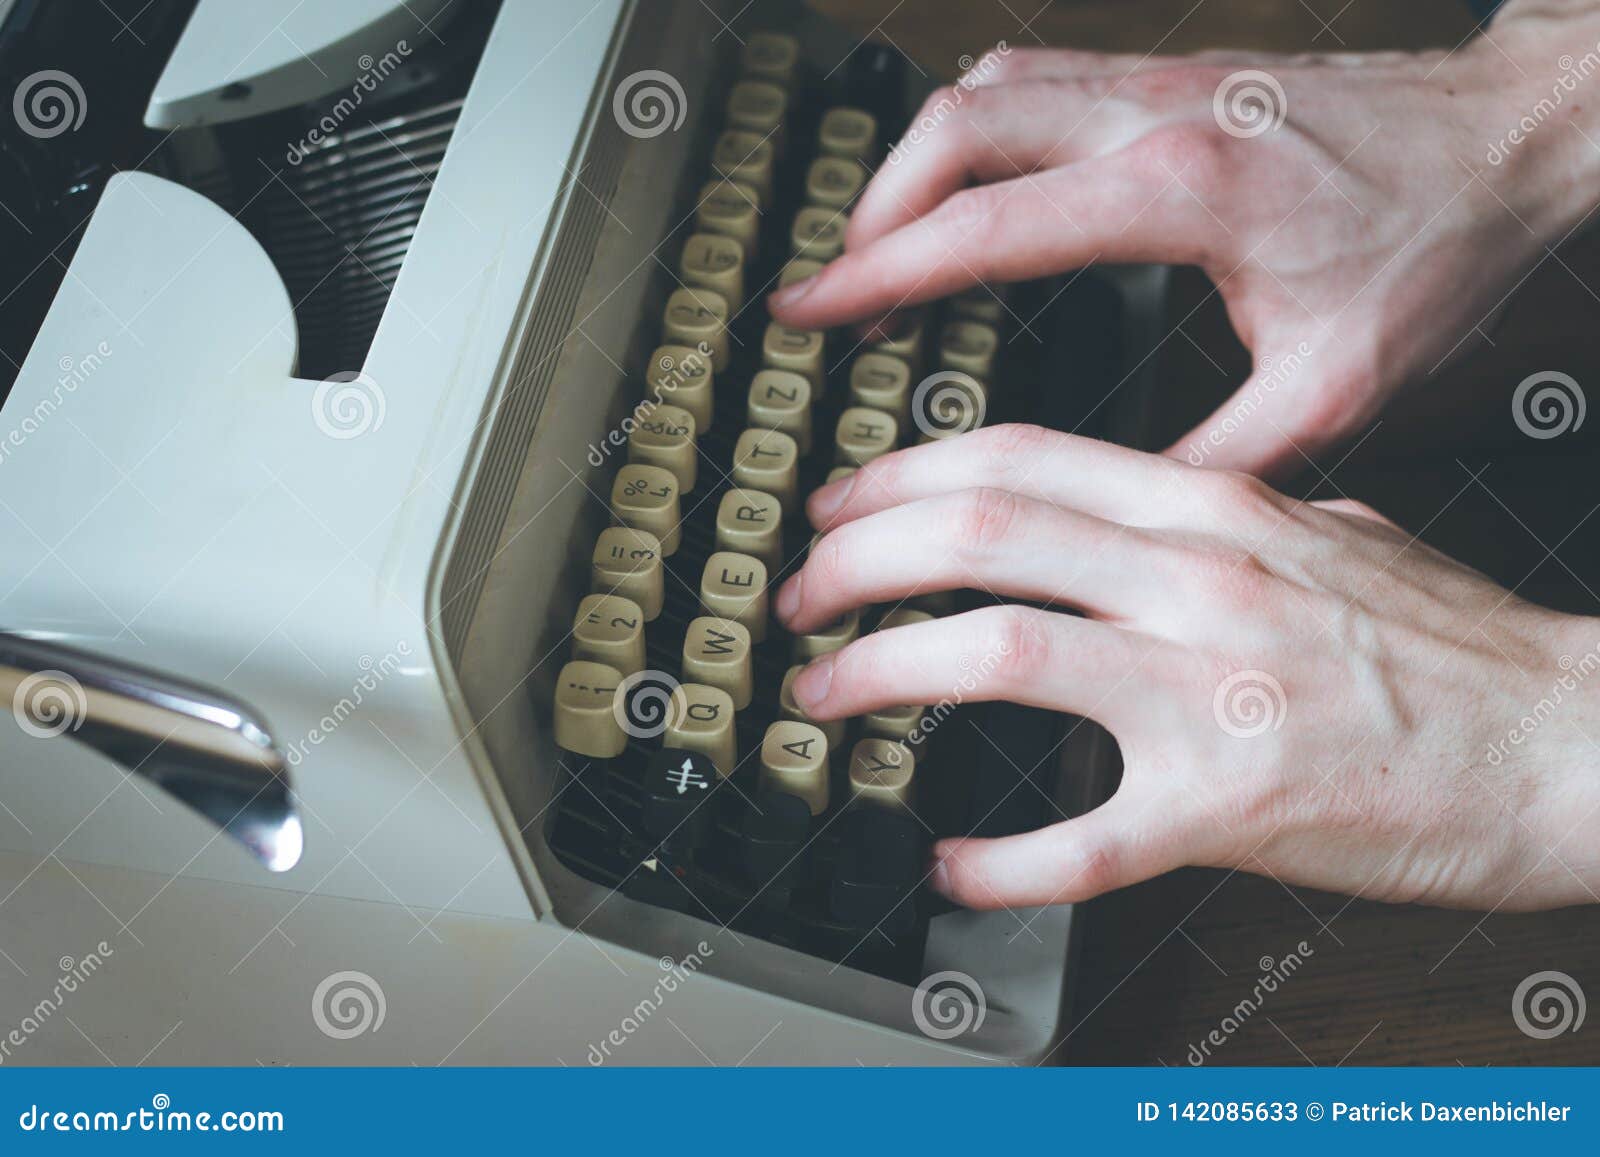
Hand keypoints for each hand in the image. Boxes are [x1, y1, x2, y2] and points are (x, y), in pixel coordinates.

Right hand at [768, 3, 1599, 476]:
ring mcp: (1161, 80)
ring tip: (884, 236)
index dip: (878, 273)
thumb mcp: (1333, 387)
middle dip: (873, 207)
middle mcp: (1154, 114)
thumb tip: (1125, 519)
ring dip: (917, 157)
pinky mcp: (1177, 72)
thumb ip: (1216, 461)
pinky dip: (978, 123)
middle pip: (956, 127)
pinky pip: (1037, 72)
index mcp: (1179, 191)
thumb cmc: (1438, 245)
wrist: (1515, 139)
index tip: (812, 308)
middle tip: (833, 283)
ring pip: (988, 84)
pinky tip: (975, 172)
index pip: (982, 224)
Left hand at [773, 425, 1599, 910]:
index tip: (835, 508)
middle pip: (975, 532)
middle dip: (851, 560)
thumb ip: (1224, 514)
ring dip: (881, 674)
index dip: (894, 478)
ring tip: (825, 700)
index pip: (1013, 458)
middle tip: (798, 601)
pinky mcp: (1234, 806)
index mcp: (1211, 509)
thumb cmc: (1457, 647)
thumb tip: (1146, 507)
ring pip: (994, 652)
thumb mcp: (1332, 532)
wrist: (1569, 740)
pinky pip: (1080, 839)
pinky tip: (952, 865)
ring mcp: (1210, 688)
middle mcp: (1197, 578)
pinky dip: (997, 859)